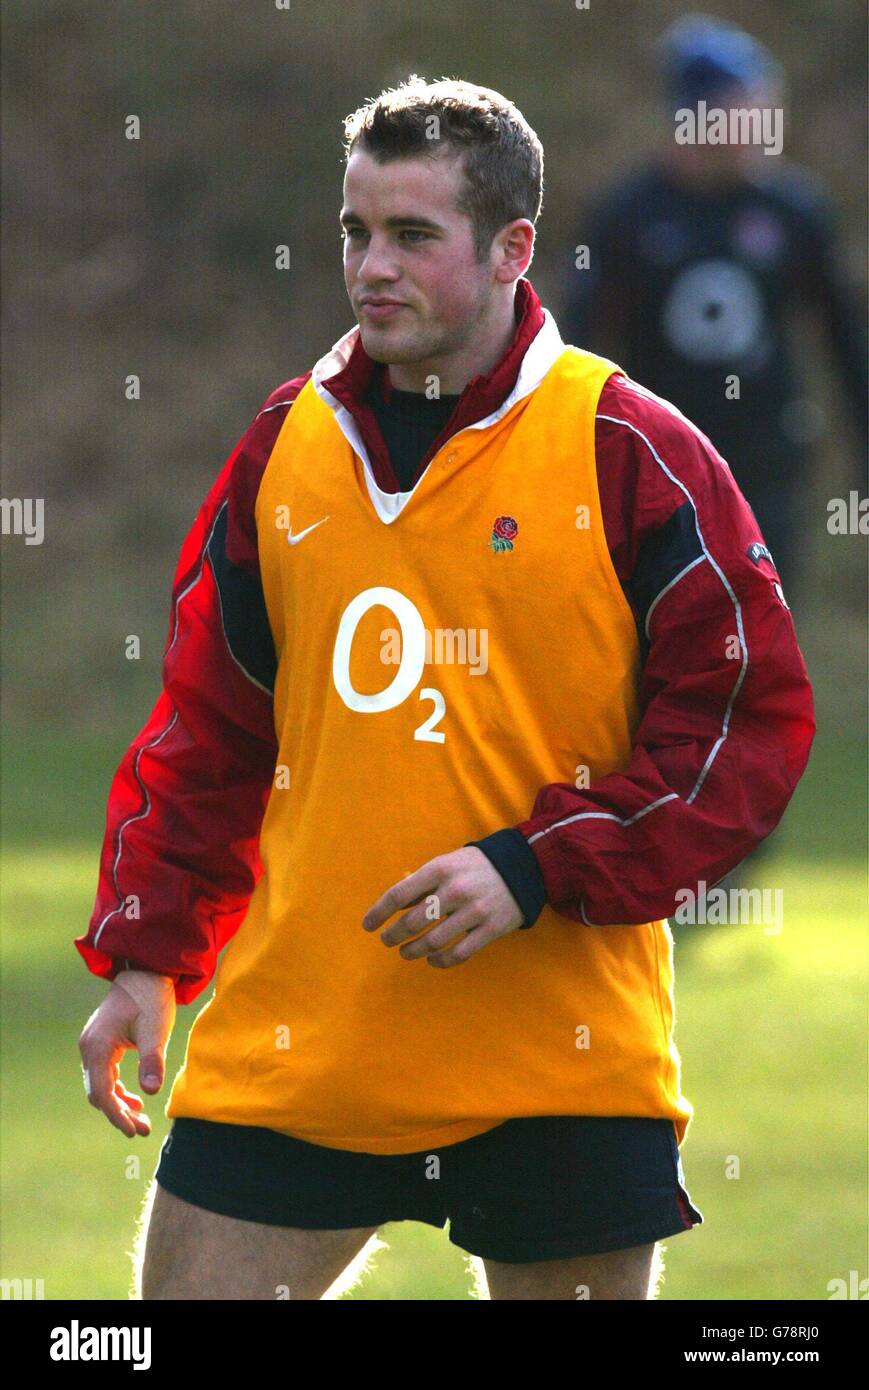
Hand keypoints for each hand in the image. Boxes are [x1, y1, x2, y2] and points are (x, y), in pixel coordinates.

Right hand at [78, 969, 175, 1136]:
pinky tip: (135, 1100)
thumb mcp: (156, 1028)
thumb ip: (152, 1059)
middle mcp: (89, 1048)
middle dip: (119, 1115)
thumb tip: (151, 1091)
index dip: (117, 1115)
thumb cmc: (151, 998)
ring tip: (141, 1120)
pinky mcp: (101, 1044)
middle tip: (142, 1130)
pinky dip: (117, 1090)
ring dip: (118, 1105)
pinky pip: (104, 1075)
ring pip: (101, 1086)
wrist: (145, 972)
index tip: (133, 1131)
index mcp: (98, 1046)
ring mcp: (92, 1046)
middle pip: (98, 1093)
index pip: (102, 1092)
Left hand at [361, 846, 524, 967]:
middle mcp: (455, 890)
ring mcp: (475, 911)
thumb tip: (395, 905)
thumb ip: (423, 882)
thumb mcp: (447, 862)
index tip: (368, 925)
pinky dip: (440, 961)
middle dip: (394, 935)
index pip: (400, 894)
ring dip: (414, 950)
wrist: (524, 867)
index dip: (380, 912)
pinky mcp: (491, 929)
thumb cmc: (476, 866)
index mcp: (440, 869)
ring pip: (434, 941)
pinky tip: (432, 960)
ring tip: (406, 952)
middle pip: (413, 922)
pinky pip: (459, 953)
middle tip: (388, 941)